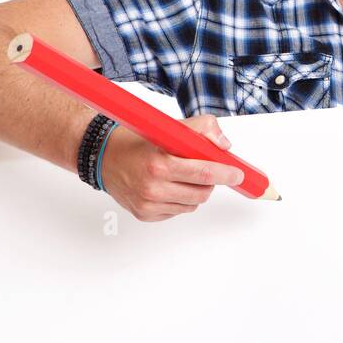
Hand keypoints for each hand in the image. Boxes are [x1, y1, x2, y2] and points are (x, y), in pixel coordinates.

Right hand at [99, 114, 244, 221]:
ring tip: (183, 176)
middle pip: (202, 193)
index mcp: (159, 164)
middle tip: (206, 169)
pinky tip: (170, 186)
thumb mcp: (170, 127)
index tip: (237, 174)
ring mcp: (148, 204)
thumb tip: (223, 145)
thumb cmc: (139, 142)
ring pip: (192, 205)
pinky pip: (177, 211)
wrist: (105, 157)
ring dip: (196, 191)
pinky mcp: (145, 214)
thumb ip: (202, 129)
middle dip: (211, 181)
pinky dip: (181, 200)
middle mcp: (152, 187)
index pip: (203, 173)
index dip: (225, 174)